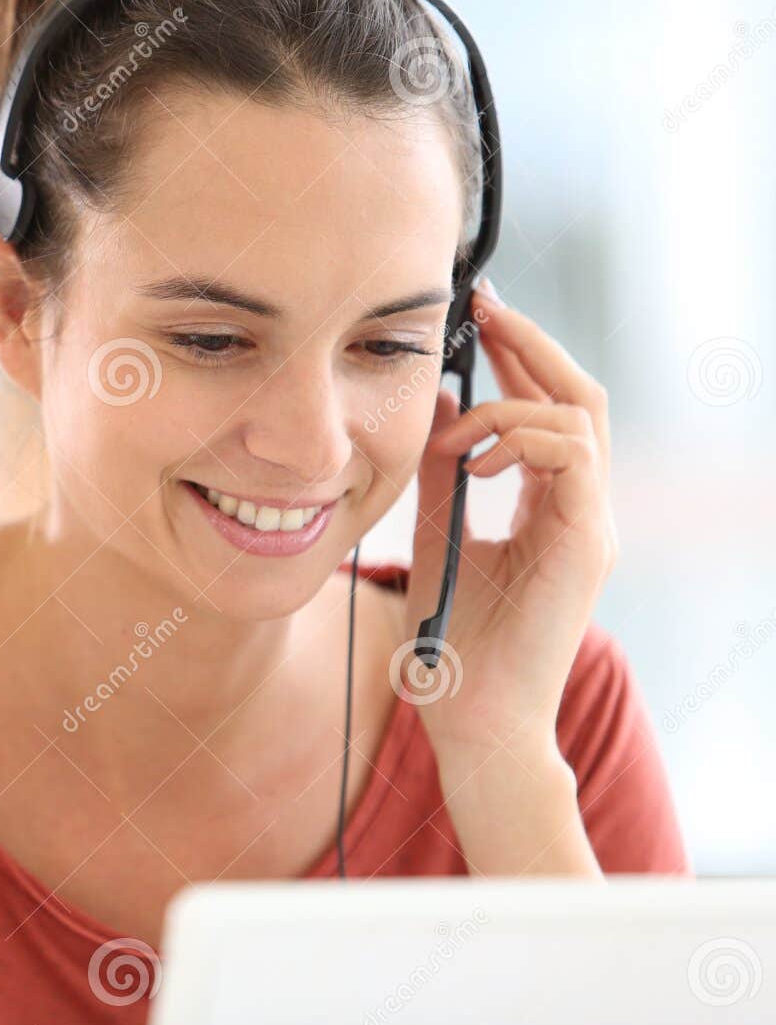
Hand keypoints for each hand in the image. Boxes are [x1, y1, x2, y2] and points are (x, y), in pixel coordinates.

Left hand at [401, 279, 617, 777]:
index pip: (546, 410)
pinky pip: (572, 458)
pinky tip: (475, 462)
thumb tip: (439, 405)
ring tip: (460, 429)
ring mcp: (590, 525)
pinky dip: (520, 441)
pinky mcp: (586, 544)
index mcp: (547, 505)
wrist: (473, 717)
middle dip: (529, 345)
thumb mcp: (434, 536)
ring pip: (579, 419)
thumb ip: (440, 475)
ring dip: (513, 403)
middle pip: (576, 398)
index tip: (475, 317)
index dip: (517, 357)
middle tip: (483, 307)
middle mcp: (578, 508)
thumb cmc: (452, 641)